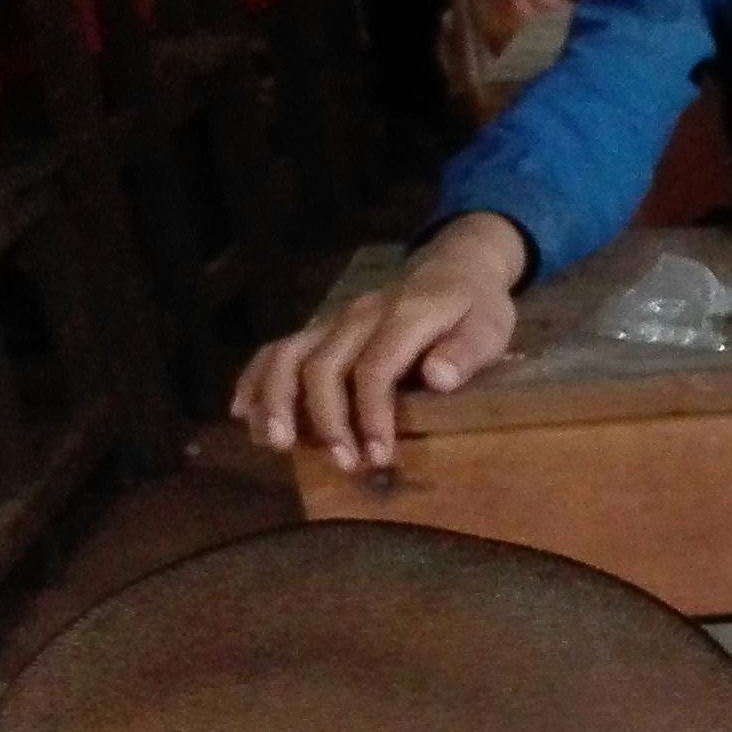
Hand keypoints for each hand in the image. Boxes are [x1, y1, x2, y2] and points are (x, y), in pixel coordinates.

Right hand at [231, 213, 525, 472]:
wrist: (453, 266)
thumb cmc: (474, 308)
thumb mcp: (489, 327)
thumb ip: (466, 352)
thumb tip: (438, 378)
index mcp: (404, 316)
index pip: (375, 367)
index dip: (372, 415)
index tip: (378, 456)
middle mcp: (359, 316)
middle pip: (324, 366)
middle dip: (326, 420)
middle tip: (343, 465)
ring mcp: (333, 321)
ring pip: (289, 355)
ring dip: (276, 401)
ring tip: (275, 444)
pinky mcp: (320, 329)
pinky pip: (277, 350)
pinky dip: (255, 380)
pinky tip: (242, 413)